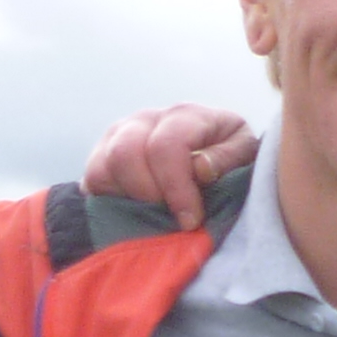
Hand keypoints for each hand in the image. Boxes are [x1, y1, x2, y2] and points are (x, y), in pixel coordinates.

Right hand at [82, 105, 258, 230]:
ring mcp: (119, 134)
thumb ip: (230, 158)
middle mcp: (147, 118)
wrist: (207, 161)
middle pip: (126, 153)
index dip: (176, 188)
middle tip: (169, 217)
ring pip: (105, 165)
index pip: (166, 146)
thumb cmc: (229, 161)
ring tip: (154, 212)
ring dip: (130, 197)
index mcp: (185, 115)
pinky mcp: (101, 155)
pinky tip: (137, 207)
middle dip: (148, 194)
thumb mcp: (244, 156)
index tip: (190, 220)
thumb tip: (200, 168)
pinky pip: (92, 177)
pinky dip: (112, 199)